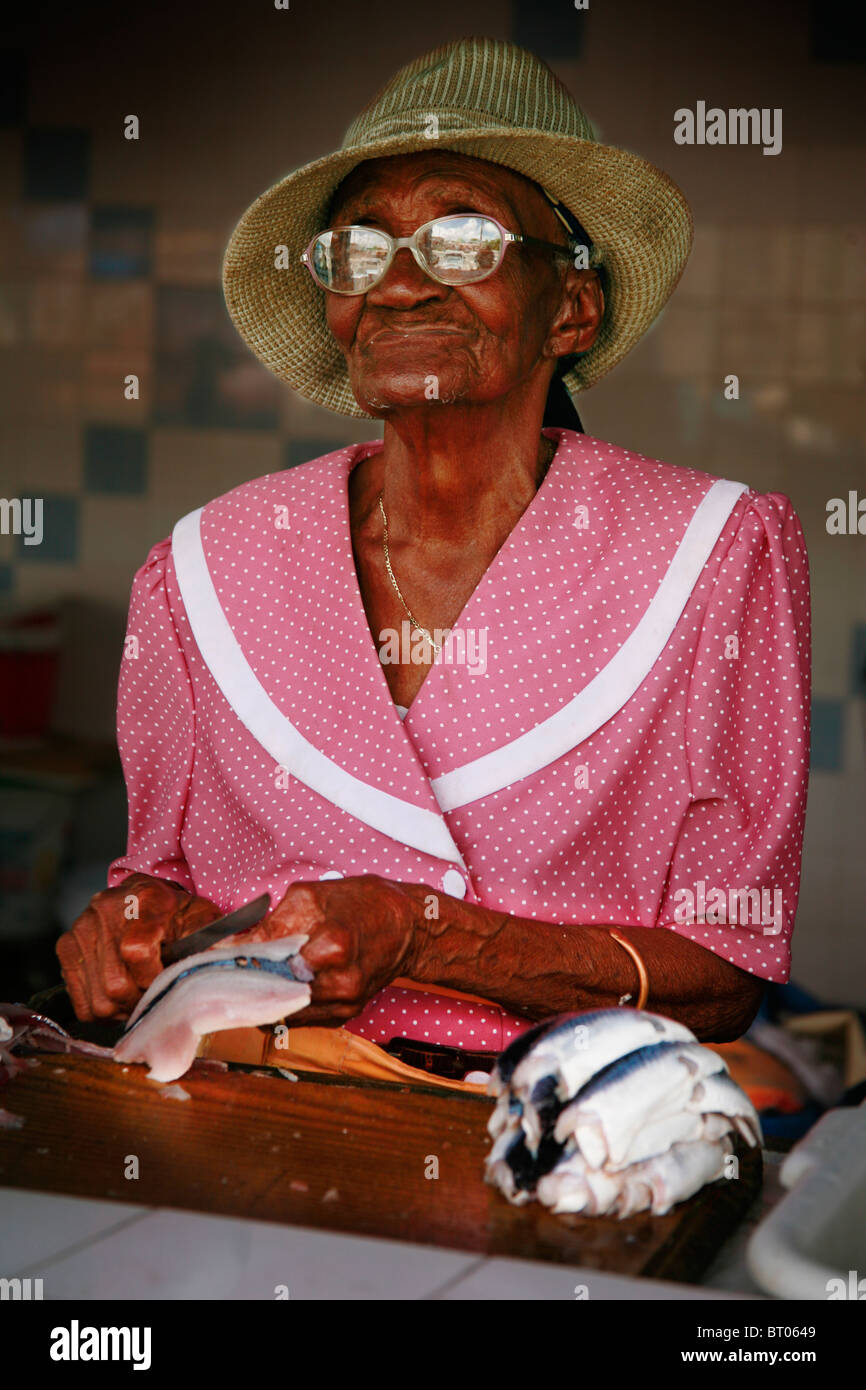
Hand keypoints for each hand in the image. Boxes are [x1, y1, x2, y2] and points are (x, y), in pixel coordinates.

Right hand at [56, 873, 222, 1021]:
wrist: (144, 896)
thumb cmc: (177, 913)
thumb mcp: (202, 919)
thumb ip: (215, 939)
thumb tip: (225, 960)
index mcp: (146, 897)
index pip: (136, 951)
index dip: (152, 978)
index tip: (166, 982)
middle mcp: (106, 908)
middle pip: (116, 984)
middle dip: (141, 999)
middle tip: (156, 995)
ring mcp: (82, 928)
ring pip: (99, 999)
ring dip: (124, 1009)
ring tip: (140, 994)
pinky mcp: (66, 946)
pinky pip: (82, 1001)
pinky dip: (103, 1008)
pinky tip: (120, 995)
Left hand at [228, 874, 420, 1026]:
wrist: (407, 927)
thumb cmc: (360, 903)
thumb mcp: (310, 896)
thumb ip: (268, 923)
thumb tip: (226, 944)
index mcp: (332, 945)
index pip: (267, 962)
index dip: (234, 961)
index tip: (208, 959)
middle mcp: (339, 982)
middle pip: (272, 992)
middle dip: (243, 983)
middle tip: (218, 972)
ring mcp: (343, 1004)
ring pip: (282, 1011)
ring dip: (259, 997)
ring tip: (241, 980)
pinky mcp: (344, 1015)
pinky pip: (300, 1017)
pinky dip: (281, 1004)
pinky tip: (271, 987)